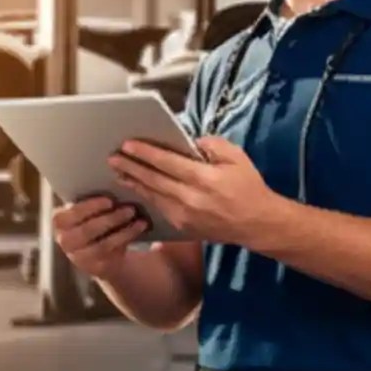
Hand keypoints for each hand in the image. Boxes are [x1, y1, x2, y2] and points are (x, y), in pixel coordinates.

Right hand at [51, 196, 148, 279]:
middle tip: (129, 207)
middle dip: (109, 219)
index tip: (109, 200)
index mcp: (59, 221)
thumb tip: (114, 174)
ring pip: (101, 244)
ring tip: (135, 214)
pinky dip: (128, 236)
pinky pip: (112, 252)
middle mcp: (65, 241)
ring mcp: (79, 257)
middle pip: (85, 231)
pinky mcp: (95, 268)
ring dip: (121, 228)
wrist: (105, 251)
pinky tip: (141, 226)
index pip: (65, 216)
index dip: (87, 208)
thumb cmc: (98, 217)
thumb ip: (94, 195)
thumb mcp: (92, 207)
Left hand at [108, 136, 285, 245]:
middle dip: (131, 167)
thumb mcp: (237, 157)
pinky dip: (146, 197)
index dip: (145, 152)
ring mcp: (184, 216)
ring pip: (152, 196)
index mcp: (204, 178)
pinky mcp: (183, 227)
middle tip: (113, 157)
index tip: (128, 144)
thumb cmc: (248, 187)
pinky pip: (159, 208)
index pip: (167, 162)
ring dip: (134, 183)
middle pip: (153, 179)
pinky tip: (137, 189)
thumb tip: (189, 142)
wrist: (258, 224)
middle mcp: (190, 198)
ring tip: (118, 172)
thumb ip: (212, 145)